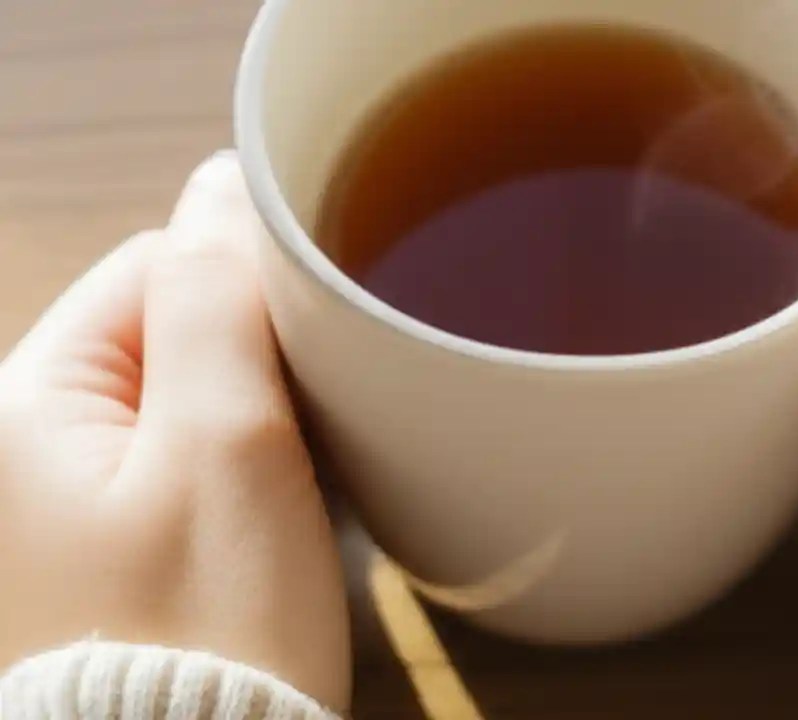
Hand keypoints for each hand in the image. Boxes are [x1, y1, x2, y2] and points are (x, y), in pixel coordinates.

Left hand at [0, 153, 350, 709]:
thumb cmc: (211, 629)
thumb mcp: (226, 445)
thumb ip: (218, 298)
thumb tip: (224, 179)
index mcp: (22, 405)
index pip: (152, 270)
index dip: (252, 297)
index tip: (320, 356)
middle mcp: (21, 448)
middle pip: (170, 335)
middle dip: (258, 367)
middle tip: (315, 437)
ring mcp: (61, 508)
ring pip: (187, 402)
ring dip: (257, 424)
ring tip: (303, 490)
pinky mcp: (107, 552)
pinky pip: (185, 466)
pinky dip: (242, 477)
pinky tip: (279, 523)